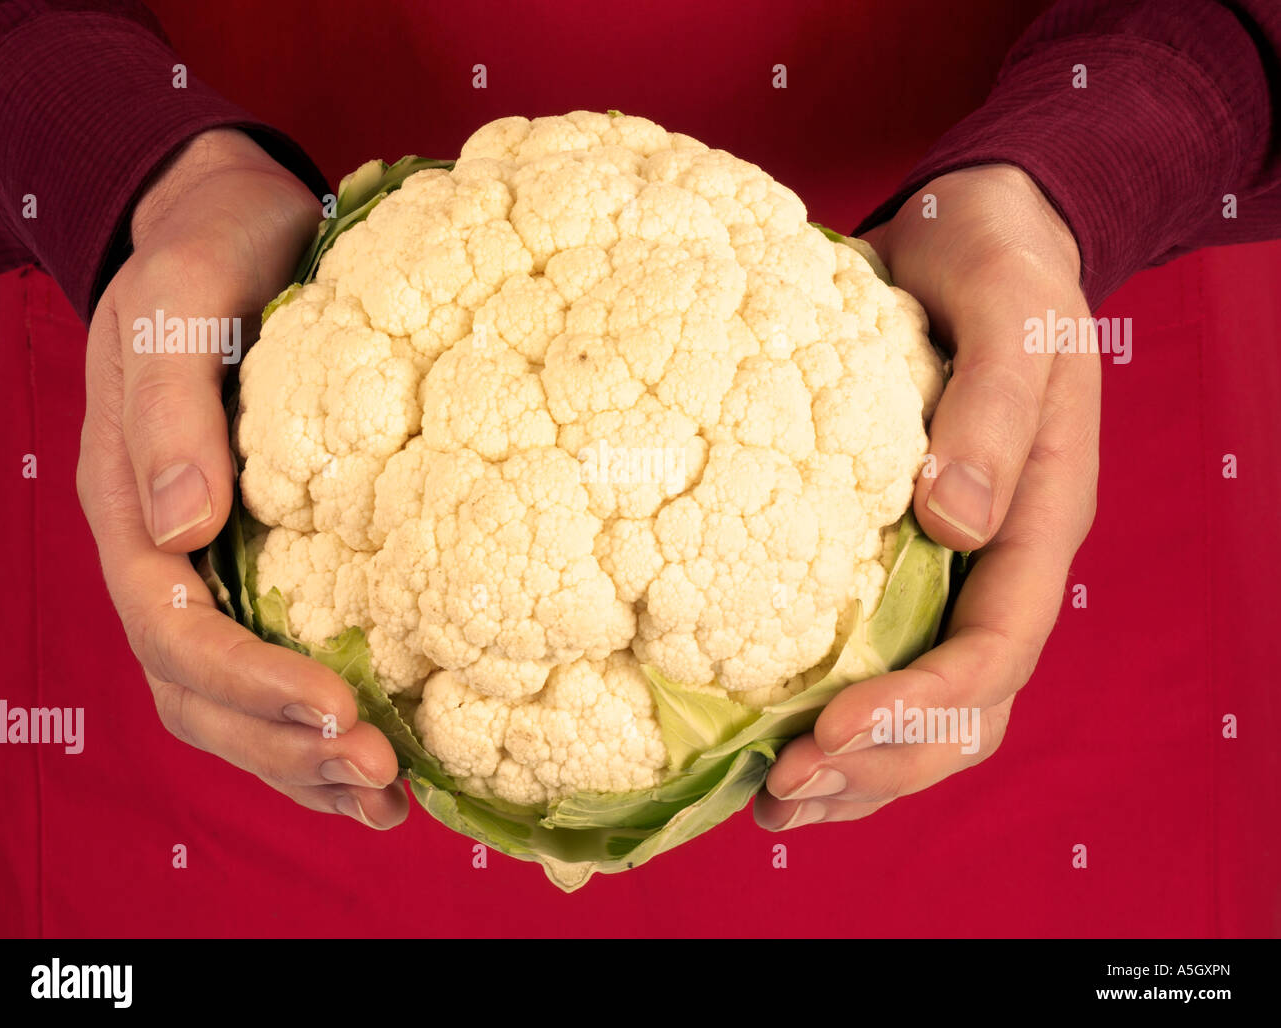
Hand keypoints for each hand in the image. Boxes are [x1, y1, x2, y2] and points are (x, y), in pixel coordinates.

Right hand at [77, 129, 407, 827]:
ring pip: (233, 706)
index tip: (338, 708)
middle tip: (379, 773)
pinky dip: (316, 731)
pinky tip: (384, 765)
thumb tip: (182, 525)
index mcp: (132, 504)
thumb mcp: (181, 301)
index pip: (174, 626)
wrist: (232, 231)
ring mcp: (212, 570)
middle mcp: (167, 556)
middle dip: (284, 747)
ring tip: (389, 799)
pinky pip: (273, 673)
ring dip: (303, 764)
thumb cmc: (210, 258)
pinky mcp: (267, 566)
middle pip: (201, 693)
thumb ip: (172, 405)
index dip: (249, 682)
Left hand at [755, 164, 1099, 828]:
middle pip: (964, 711)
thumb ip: (993, 412)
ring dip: (860, 768)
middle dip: (881, 763)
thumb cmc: (998, 267)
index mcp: (1038, 521)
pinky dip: (839, 714)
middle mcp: (1000, 564)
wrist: (976, 234)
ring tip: (776, 801)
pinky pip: (885, 658)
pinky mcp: (901, 556)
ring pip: (928, 708)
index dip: (919, 707)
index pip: (994, 651)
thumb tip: (954, 523)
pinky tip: (776, 740)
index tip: (830, 729)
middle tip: (787, 791)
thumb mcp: (1012, 317)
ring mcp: (955, 570)